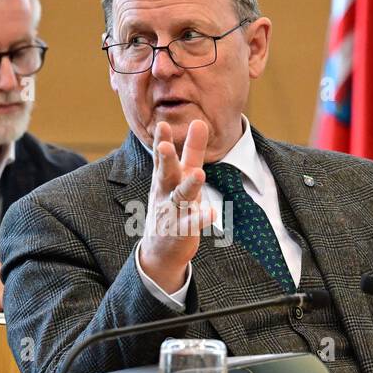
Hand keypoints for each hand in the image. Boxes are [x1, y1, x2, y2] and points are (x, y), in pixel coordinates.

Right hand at [138, 120, 216, 292]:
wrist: (160, 250)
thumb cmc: (173, 205)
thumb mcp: (181, 177)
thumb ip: (191, 151)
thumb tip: (199, 122)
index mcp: (165, 178)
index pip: (162, 157)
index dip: (162, 141)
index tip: (162, 124)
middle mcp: (165, 193)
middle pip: (165, 173)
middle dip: (165, 159)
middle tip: (165, 146)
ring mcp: (172, 211)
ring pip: (180, 196)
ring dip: (189, 185)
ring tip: (199, 174)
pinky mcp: (180, 231)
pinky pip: (191, 224)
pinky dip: (200, 218)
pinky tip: (212, 213)